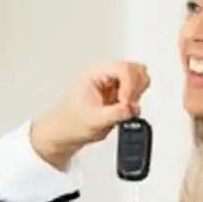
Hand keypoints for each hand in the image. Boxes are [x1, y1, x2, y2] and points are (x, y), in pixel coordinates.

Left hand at [30, 61, 150, 169]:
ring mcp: (112, 83)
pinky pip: (135, 91)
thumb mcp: (94, 120)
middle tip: (129, 105)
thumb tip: (132, 109)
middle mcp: (105, 75)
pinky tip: (125, 111)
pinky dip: (135, 101)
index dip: (129, 86)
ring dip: (137, 94)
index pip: (122, 68)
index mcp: (95, 73)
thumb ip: (116, 114)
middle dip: (136, 88)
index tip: (126, 103)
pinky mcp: (118, 93)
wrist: (64, 132)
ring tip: (126, 108)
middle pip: (134, 69)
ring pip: (138, 77)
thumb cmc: (70, 122)